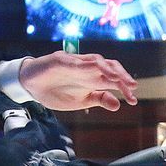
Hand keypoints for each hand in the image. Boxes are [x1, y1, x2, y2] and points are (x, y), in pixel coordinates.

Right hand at [19, 51, 138, 111]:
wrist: (31, 86)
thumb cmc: (56, 92)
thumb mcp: (80, 101)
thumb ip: (98, 99)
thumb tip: (118, 105)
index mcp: (93, 80)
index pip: (114, 80)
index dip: (125, 88)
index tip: (134, 101)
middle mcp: (87, 69)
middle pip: (110, 67)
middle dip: (122, 76)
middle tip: (132, 87)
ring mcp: (74, 63)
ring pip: (96, 60)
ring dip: (108, 69)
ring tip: (117, 78)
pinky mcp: (60, 60)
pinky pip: (74, 61)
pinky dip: (84, 65)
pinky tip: (94, 70)